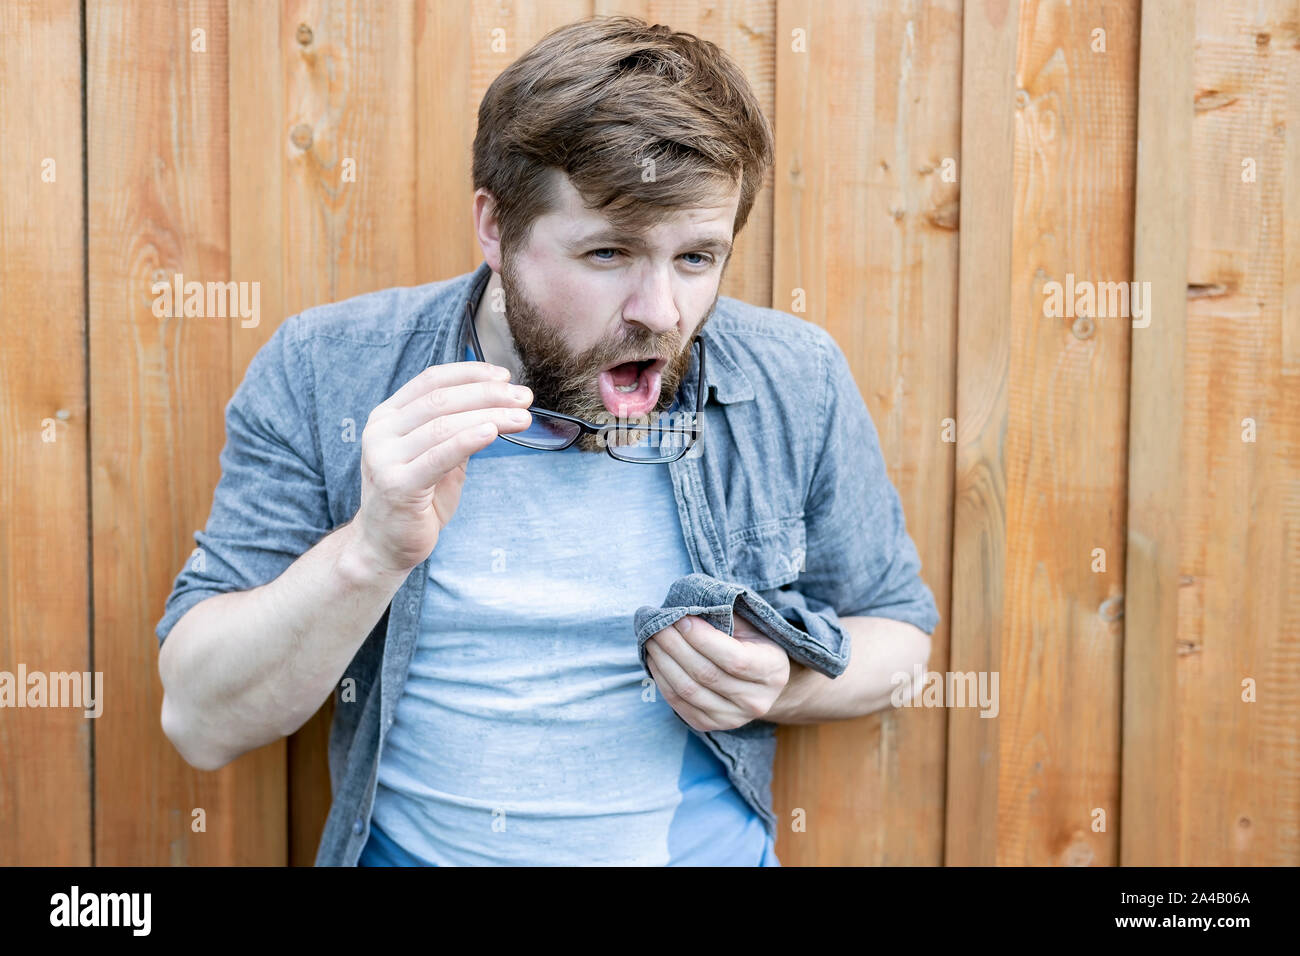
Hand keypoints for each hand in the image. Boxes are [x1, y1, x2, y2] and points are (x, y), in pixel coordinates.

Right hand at [347, 361, 533, 574]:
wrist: (385, 545)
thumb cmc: (415, 499)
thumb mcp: (438, 456)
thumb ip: (458, 430)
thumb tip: (499, 401)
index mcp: (388, 416)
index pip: (431, 380)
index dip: (471, 374)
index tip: (505, 376)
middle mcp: (381, 432)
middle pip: (441, 400)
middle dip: (488, 395)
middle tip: (523, 397)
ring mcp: (384, 458)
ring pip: (444, 425)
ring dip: (490, 416)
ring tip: (523, 417)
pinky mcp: (397, 485)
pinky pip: (439, 456)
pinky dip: (468, 440)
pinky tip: (493, 432)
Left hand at [644, 612, 790, 731]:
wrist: (760, 684)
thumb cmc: (752, 644)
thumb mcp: (750, 625)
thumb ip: (724, 616)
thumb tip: (685, 609)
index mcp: (772, 671)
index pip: (734, 659)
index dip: (703, 639)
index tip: (681, 618)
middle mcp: (755, 701)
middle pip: (706, 675)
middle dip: (675, 646)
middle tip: (656, 624)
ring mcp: (732, 718)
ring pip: (688, 691)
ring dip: (663, 662)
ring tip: (651, 639)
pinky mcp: (709, 725)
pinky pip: (678, 704)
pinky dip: (662, 680)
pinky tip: (654, 659)